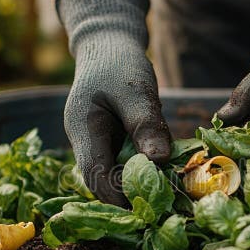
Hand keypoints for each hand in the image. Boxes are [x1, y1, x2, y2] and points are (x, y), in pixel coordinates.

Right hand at [57, 0, 170, 204]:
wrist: (108, 44)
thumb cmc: (118, 62)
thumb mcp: (136, 91)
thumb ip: (145, 125)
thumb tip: (159, 161)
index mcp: (82, 130)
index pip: (95, 175)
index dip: (118, 195)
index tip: (148, 205)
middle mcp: (84, 142)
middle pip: (101, 182)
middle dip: (128, 195)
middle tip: (163, 204)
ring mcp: (95, 143)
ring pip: (112, 175)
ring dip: (136, 185)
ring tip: (167, 191)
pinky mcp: (108, 142)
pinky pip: (122, 164)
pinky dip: (141, 170)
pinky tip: (163, 173)